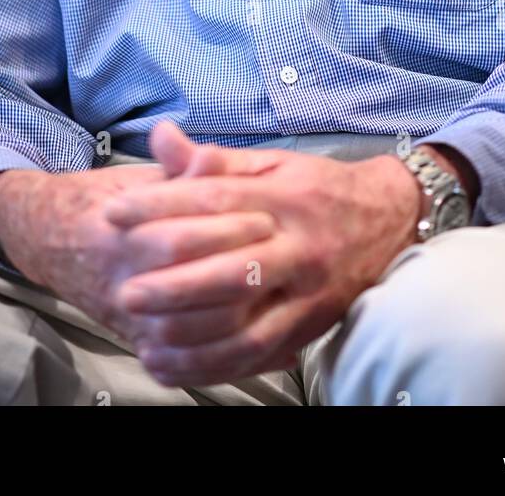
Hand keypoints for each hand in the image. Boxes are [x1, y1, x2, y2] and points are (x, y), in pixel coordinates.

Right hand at [0, 161, 277, 351]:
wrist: (52, 238)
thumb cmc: (108, 203)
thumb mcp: (145, 180)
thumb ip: (180, 172)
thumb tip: (210, 154)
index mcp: (123, 232)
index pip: (178, 236)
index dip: (225, 227)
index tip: (267, 217)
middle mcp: (123, 279)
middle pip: (186, 288)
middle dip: (238, 275)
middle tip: (279, 259)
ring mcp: (129, 317)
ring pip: (185, 335)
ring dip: (234, 324)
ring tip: (276, 303)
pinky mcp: (137, 343)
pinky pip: (180, 364)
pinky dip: (223, 363)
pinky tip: (261, 350)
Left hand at [103, 121, 421, 387]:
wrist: (388, 218)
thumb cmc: (318, 188)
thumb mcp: (271, 163)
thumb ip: (214, 160)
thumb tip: (162, 137)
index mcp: (281, 198)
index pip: (213, 201)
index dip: (159, 207)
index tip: (116, 214)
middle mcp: (296, 247)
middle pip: (230, 270)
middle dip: (173, 284)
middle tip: (127, 290)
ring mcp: (307, 293)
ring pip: (247, 326)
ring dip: (191, 338)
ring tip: (146, 337)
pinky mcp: (311, 326)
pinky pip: (260, 356)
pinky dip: (215, 367)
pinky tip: (177, 367)